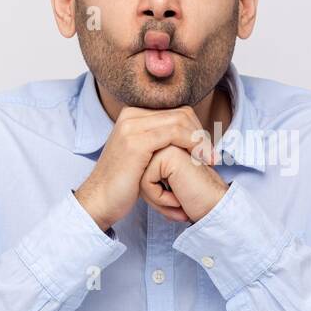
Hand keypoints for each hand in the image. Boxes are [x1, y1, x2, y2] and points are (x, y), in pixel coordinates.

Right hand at [74, 106, 214, 231]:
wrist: (99, 200)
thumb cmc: (123, 184)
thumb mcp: (143, 156)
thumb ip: (159, 141)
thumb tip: (185, 135)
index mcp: (133, 114)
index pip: (176, 110)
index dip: (196, 129)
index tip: (207, 150)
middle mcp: (131, 115)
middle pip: (181, 113)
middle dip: (201, 134)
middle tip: (211, 156)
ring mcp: (132, 126)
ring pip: (181, 121)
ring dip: (200, 141)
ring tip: (209, 160)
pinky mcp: (136, 142)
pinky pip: (174, 134)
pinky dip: (192, 146)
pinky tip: (199, 162)